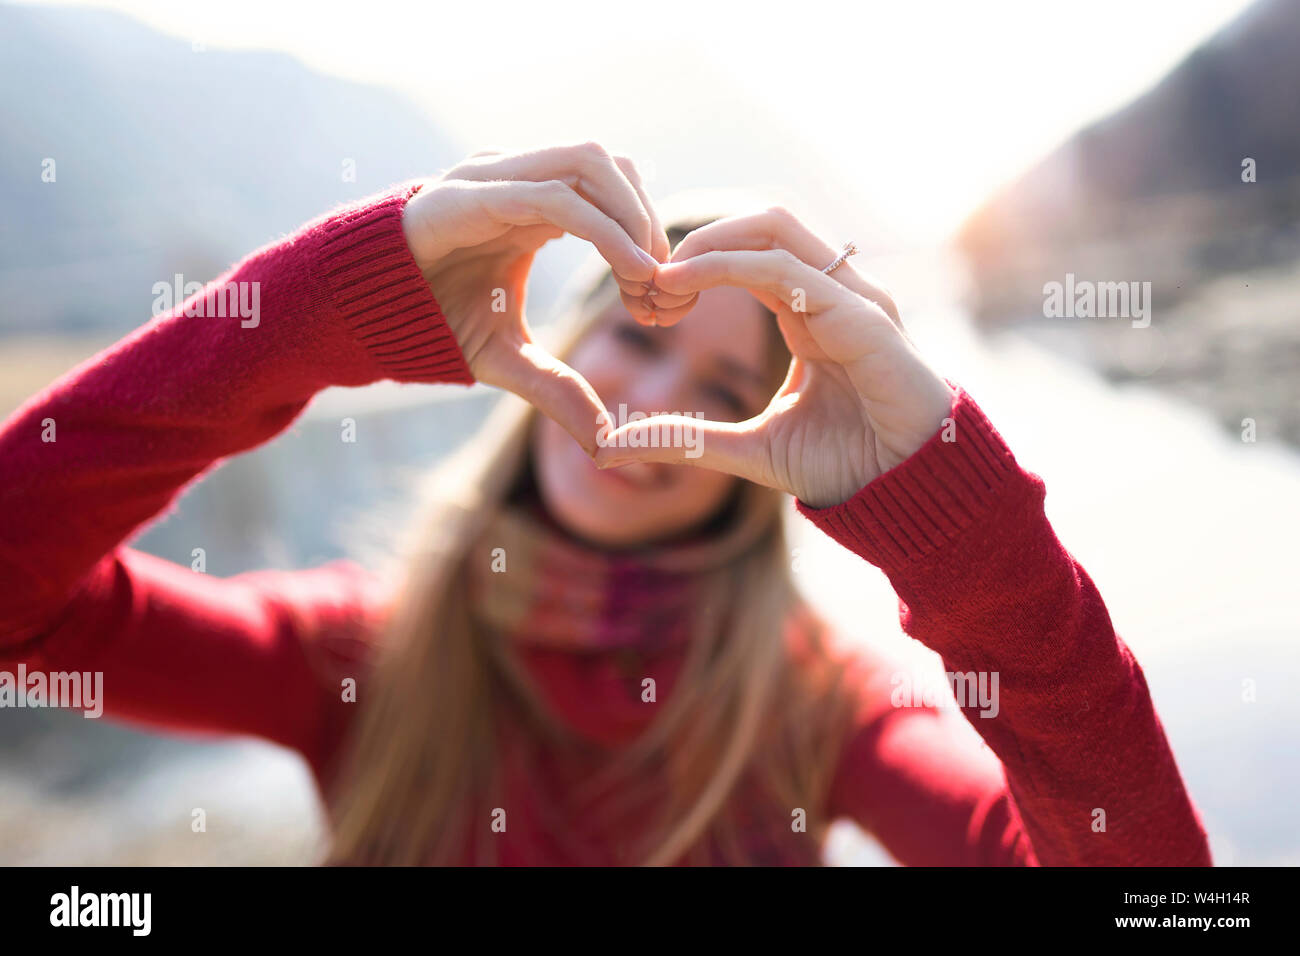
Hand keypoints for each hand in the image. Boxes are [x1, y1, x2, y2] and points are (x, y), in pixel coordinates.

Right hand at [401, 142, 668, 455]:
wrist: (352, 315)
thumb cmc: (425, 323)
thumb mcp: (504, 359)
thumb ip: (555, 389)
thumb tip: (604, 442)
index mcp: (531, 205)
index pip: (613, 191)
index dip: (649, 237)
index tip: (662, 299)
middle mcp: (517, 179)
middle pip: (612, 165)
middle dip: (649, 223)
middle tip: (662, 290)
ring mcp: (492, 179)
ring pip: (590, 162)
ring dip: (633, 218)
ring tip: (648, 279)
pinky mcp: (470, 195)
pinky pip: (553, 196)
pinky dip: (604, 229)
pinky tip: (631, 271)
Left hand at [592, 207, 955, 507]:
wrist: (910, 492)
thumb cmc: (845, 465)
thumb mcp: (748, 450)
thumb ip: (687, 439)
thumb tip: (612, 446)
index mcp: (807, 310)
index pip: (745, 254)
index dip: (690, 266)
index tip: (643, 298)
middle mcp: (831, 291)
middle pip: (757, 225)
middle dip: (694, 242)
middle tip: (643, 279)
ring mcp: (851, 296)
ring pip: (772, 229)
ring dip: (706, 245)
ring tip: (658, 278)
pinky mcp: (862, 316)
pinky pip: (788, 270)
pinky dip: (730, 266)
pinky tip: (683, 283)